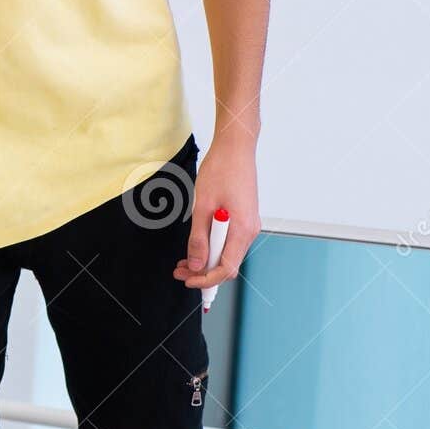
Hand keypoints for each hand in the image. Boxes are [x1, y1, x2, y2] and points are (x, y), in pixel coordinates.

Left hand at [174, 131, 260, 292]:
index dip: (206, 279)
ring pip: (228, 252)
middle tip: (179, 270)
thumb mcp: (202, 206)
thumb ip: (199, 238)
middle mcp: (250, 230)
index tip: (187, 280)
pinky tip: (198, 242)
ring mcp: (248, 224)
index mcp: (242, 230)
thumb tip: (196, 264)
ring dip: (206, 258)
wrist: (235, 148)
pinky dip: (213, 245)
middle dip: (202, 270)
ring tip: (184, 259)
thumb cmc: (220, 171)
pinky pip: (229, 240)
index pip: (226, 269)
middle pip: (227, 263)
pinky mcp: (244, 217)